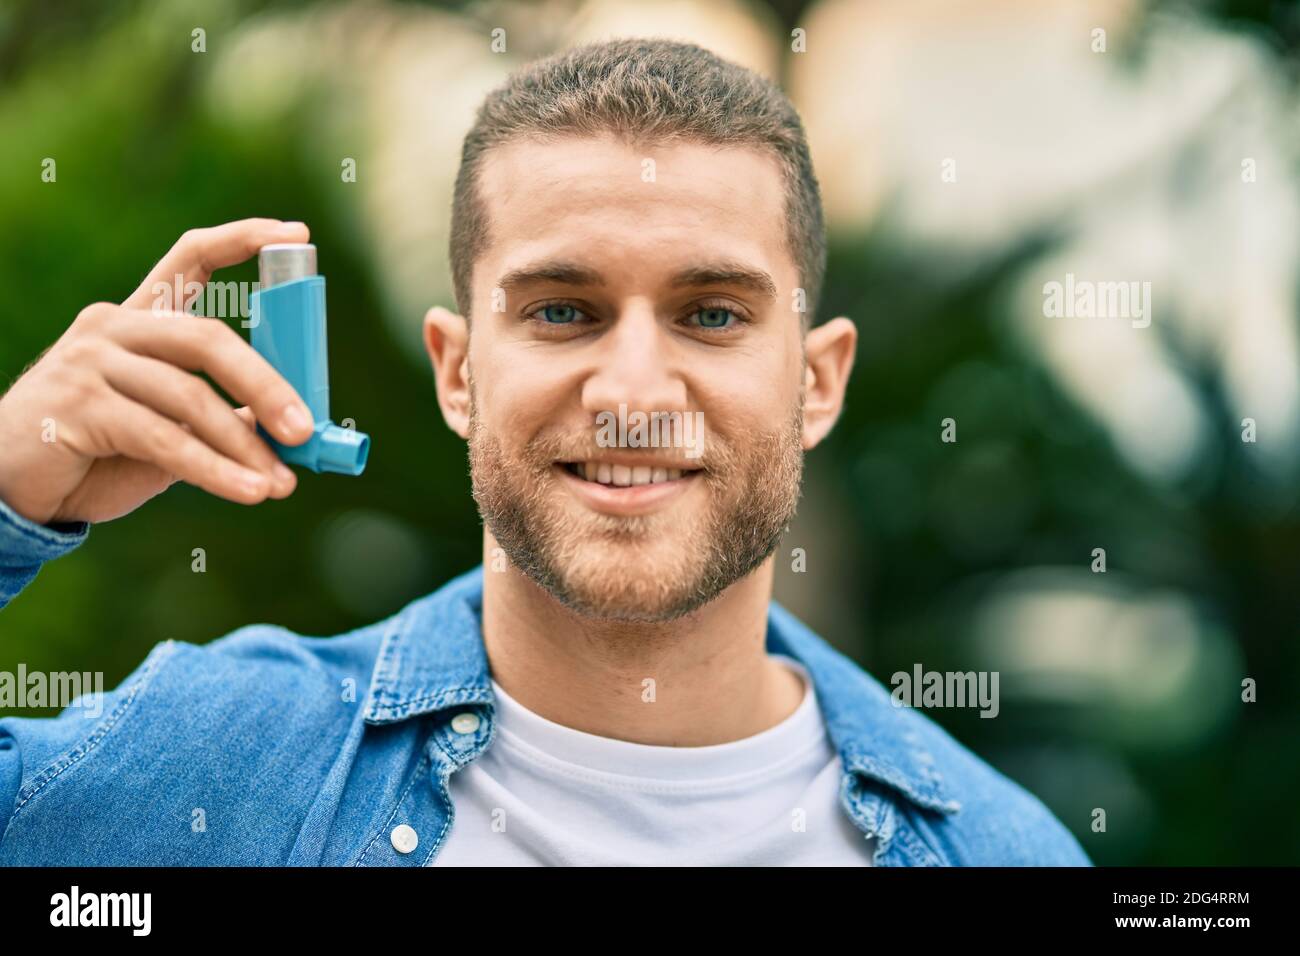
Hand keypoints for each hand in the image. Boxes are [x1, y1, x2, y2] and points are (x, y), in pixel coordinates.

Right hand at [0, 219, 317, 525]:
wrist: (10, 487)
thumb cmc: (95, 455)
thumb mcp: (168, 430)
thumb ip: (221, 418)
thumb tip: (293, 426)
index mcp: (138, 319)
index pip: (191, 258)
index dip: (243, 240)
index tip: (297, 235)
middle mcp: (113, 326)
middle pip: (208, 340)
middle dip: (267, 385)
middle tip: (306, 429)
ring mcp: (90, 362)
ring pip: (191, 399)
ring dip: (245, 448)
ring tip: (282, 485)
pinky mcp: (79, 405)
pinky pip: (165, 440)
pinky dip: (215, 471)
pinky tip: (248, 492)